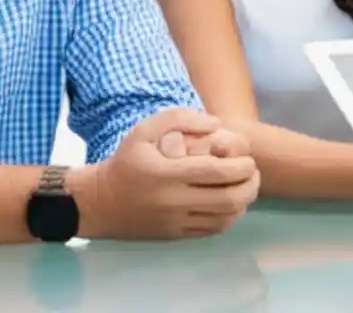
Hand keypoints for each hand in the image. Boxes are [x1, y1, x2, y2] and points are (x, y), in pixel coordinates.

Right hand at [73, 108, 260, 239]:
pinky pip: (211, 230)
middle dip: (250, 185)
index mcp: (167, 173)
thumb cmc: (125, 162)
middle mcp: (174, 200)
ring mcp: (175, 221)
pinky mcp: (174, 235)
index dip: (242, 166)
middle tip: (253, 173)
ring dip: (243, 203)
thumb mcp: (144, 130)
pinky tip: (229, 204)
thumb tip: (215, 124)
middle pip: (228, 199)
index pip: (217, 172)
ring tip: (244, 188)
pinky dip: (228, 218)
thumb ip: (180, 118)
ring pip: (224, 219)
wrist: (99, 202)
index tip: (248, 159)